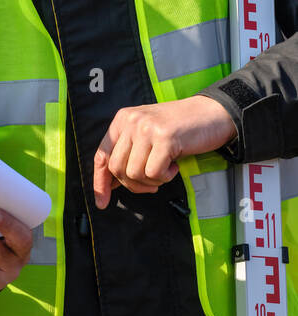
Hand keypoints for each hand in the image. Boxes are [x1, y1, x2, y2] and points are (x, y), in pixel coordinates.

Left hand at [92, 95, 237, 209]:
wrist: (215, 112)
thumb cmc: (182, 128)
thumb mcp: (148, 133)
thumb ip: (129, 151)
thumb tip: (112, 182)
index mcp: (122, 119)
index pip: (102, 155)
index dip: (100, 181)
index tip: (102, 202)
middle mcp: (130, 121)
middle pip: (117, 168)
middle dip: (133, 184)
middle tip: (152, 182)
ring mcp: (146, 129)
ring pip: (134, 173)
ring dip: (151, 181)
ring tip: (165, 170)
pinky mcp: (165, 138)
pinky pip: (153, 173)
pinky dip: (164, 177)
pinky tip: (174, 166)